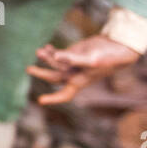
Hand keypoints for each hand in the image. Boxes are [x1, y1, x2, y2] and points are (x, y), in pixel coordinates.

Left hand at [25, 34, 141, 104]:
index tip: (40, 101)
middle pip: (54, 77)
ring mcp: (73, 64)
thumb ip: (73, 59)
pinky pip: (59, 54)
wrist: (118, 47)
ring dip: (46, 57)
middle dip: (41, 73)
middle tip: (28, 68)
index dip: (53, 99)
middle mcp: (74, 74)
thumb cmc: (108, 57)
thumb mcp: (91, 60)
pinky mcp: (74, 53)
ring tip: (39, 51)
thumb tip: (56, 56)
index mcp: (80, 81)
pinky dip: (51, 50)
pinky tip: (46, 46)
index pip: (65, 94)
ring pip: (54, 63)